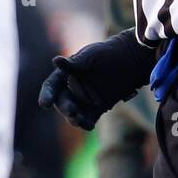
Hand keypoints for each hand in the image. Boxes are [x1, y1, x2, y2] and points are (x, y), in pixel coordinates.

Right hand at [39, 30, 155, 130]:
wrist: (132, 59)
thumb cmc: (108, 52)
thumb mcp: (91, 55)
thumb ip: (74, 63)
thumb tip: (56, 60)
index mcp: (66, 74)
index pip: (52, 86)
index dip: (47, 94)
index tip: (45, 104)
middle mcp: (72, 88)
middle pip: (62, 102)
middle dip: (64, 109)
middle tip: (71, 112)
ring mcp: (84, 99)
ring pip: (73, 113)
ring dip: (74, 118)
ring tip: (78, 120)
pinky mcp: (98, 108)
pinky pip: (88, 119)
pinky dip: (87, 123)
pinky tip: (89, 125)